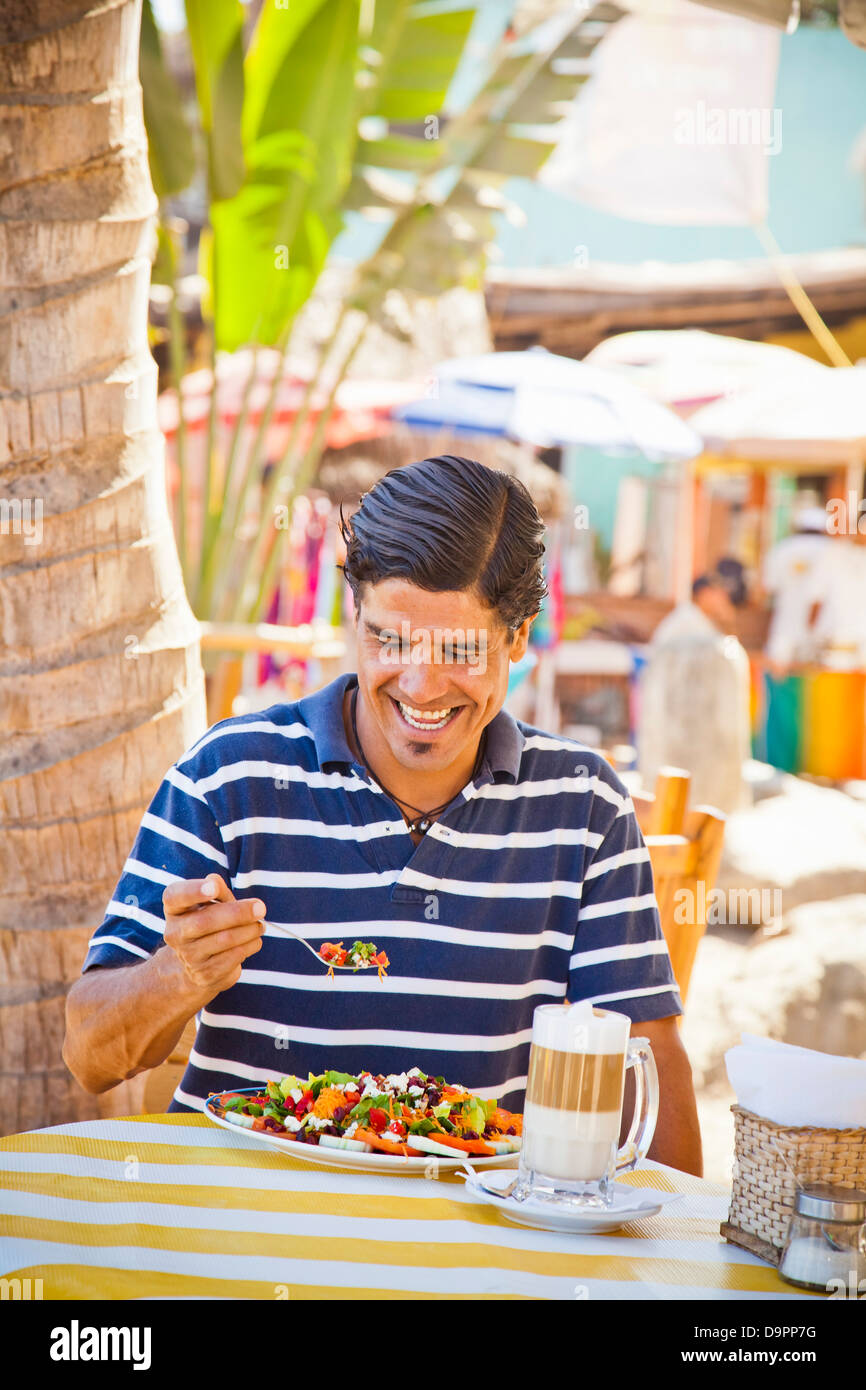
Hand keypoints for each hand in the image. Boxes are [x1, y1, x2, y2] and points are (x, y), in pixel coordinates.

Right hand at [162, 875, 265, 1002]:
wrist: (196, 967)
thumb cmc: (208, 924)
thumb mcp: (210, 904)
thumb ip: (216, 890)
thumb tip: (215, 881)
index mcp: (175, 909)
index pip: (175, 896)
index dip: (193, 891)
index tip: (213, 888)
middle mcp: (175, 933)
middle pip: (205, 920)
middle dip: (238, 913)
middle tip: (260, 908)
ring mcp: (188, 956)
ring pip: (225, 939)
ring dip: (249, 930)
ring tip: (260, 925)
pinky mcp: (205, 974)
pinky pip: (234, 956)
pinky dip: (251, 945)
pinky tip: (254, 940)